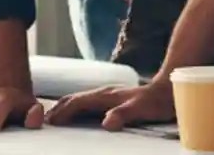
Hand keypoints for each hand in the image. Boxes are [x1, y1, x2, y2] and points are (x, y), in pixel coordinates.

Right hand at [46, 81, 174, 129]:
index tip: (50, 121)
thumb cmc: (155, 102)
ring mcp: (108, 94)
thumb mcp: (140, 110)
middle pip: (75, 98)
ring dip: (66, 106)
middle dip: (58, 108)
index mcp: (105, 95)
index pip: (78, 102)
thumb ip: (123, 115)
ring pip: (80, 98)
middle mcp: (104, 92)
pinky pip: (88, 102)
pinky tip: (78, 113)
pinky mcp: (112, 98)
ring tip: (55, 116)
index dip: (63, 112)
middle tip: (45, 120)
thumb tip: (106, 124)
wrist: (168, 90)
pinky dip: (76, 107)